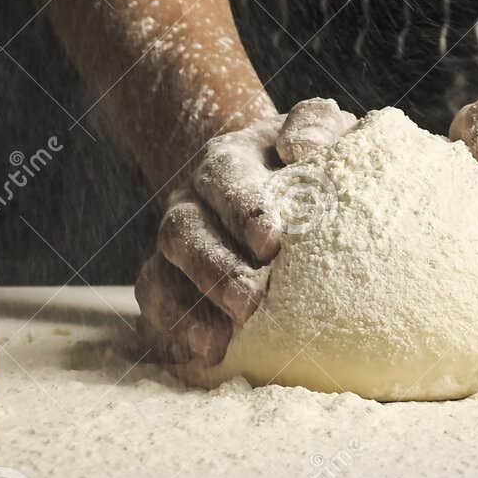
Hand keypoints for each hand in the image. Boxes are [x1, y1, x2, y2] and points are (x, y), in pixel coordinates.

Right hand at [134, 97, 356, 364]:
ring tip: (220, 342)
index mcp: (227, 160)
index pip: (225, 180)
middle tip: (250, 305)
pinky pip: (158, 305)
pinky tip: (206, 355)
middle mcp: (191, 199)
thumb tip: (303, 149)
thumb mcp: (319, 126)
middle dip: (214, 270)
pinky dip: (176, 331)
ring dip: (189, 308)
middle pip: (184, 231)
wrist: (267, 173)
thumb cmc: (307, 157)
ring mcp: (175, 243)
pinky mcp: (169, 278)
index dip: (244, 212)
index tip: (272, 245)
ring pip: (162, 272)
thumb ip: (316, 123)